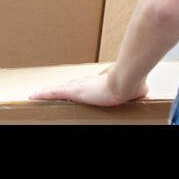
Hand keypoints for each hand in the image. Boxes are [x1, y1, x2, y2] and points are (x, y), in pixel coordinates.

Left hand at [29, 66, 147, 106]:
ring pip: (57, 89)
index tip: (69, 88)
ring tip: (35, 95)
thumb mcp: (137, 89)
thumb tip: (147, 90)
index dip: (74, 86)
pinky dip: (42, 95)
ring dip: (46, 92)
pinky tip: (31, 97)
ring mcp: (79, 86)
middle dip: (58, 88)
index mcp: (100, 83)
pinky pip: (53, 94)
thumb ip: (139, 89)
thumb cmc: (133, 84)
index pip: (84, 84)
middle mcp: (87, 82)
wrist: (127, 81)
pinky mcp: (74, 92)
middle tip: (46, 91)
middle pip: (68, 85)